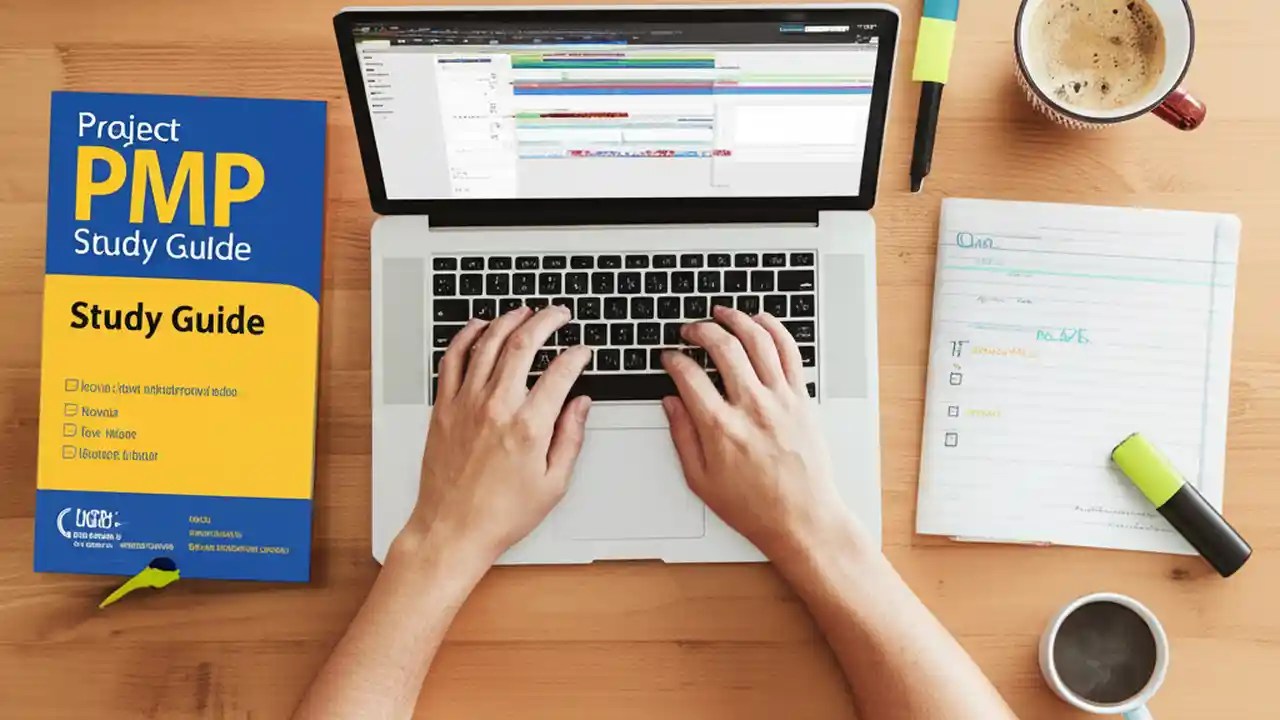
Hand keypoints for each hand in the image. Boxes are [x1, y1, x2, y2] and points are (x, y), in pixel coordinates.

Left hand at [402, 305, 591, 564]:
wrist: (453, 530)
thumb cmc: (500, 514)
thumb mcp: (554, 483)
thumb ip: (571, 437)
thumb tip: (581, 405)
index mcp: (529, 427)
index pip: (560, 372)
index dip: (576, 355)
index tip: (582, 352)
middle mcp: (496, 408)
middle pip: (522, 344)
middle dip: (545, 321)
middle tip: (558, 314)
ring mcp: (466, 404)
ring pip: (487, 343)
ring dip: (508, 321)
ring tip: (524, 312)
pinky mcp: (443, 408)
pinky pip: (453, 360)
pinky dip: (466, 337)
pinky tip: (478, 327)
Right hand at [661, 306, 861, 560]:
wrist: (803, 518)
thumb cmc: (754, 506)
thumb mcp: (701, 480)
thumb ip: (683, 436)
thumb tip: (670, 403)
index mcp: (721, 428)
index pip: (689, 376)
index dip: (673, 360)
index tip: (669, 357)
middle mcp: (751, 407)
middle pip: (723, 348)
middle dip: (700, 330)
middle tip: (690, 330)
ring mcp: (780, 400)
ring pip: (758, 340)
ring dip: (736, 319)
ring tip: (722, 314)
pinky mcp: (801, 399)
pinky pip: (789, 352)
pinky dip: (774, 329)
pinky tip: (761, 320)